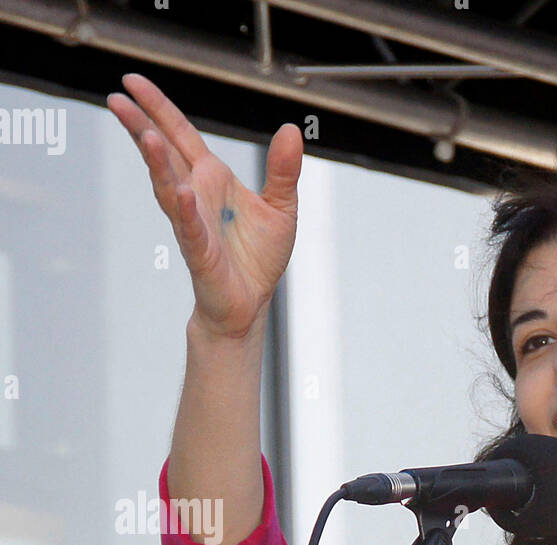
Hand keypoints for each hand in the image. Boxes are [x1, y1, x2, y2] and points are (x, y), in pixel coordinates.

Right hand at [107, 72, 302, 337]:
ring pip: (169, 187)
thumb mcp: (281, 208)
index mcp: (212, 178)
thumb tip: (292, 130)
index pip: (180, 134)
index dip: (158, 108)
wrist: (249, 303)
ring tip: (146, 136)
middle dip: (141, 126)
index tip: (132, 82)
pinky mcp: (200, 252)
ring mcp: (193, 222)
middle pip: (163, 154)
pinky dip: (185, 211)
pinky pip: (190, 228)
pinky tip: (182, 193)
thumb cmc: (257, 258)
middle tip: (117, 99)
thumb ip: (283, 170)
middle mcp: (195, 195)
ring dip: (157, 163)